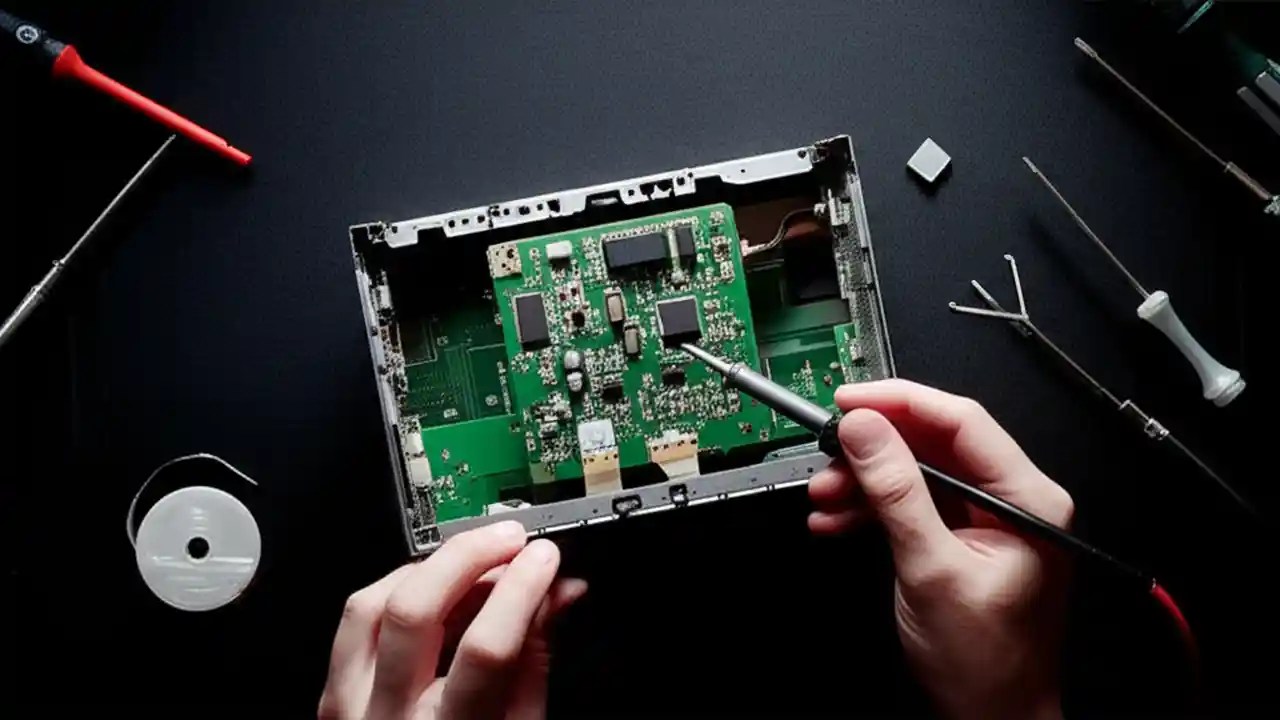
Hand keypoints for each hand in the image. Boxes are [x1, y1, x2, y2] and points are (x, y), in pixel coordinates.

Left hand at [318, 521, 586, 719]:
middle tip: (508, 538)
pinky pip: (354, 622)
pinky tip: (430, 581)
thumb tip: (555, 596)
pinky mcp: (333, 697)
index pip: (486, 649)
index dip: (521, 590)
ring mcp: (349, 709)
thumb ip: (533, 665)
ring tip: (474, 555)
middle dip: (467, 558)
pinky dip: (395, 588)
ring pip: (372, 606)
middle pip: (415, 612)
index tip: (546, 560)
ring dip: (428, 567)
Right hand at [808, 380, 1073, 719]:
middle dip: (873, 450)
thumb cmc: (986, 663)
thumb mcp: (930, 570)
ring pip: (914, 473)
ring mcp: (984, 518)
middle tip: (828, 454)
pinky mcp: (958, 536)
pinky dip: (870, 509)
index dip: (901, 402)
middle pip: (933, 443)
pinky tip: (837, 520)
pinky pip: (910, 503)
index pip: (962, 421)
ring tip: (824, 497)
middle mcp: (1012, 500)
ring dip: (863, 483)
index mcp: (1028, 498)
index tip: (850, 401)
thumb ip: (896, 493)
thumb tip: (866, 430)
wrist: (990, 717)